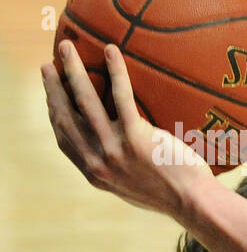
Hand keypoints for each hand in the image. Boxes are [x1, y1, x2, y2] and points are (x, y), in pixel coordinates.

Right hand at [42, 40, 214, 218]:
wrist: (193, 203)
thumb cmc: (173, 195)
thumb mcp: (133, 188)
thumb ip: (117, 171)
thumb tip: (113, 154)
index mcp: (95, 173)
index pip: (64, 139)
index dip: (54, 113)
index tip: (50, 95)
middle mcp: (98, 161)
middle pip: (65, 116)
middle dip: (53, 88)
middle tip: (48, 65)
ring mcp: (114, 149)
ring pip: (85, 101)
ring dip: (73, 71)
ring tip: (67, 49)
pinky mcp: (136, 137)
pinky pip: (121, 97)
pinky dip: (115, 71)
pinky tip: (111, 52)